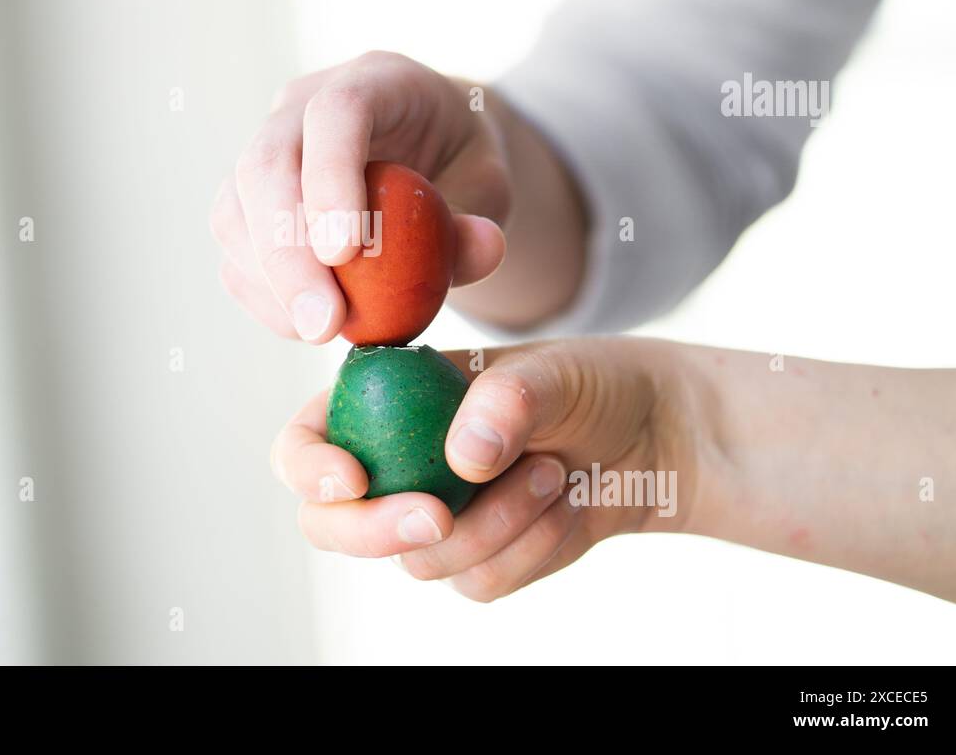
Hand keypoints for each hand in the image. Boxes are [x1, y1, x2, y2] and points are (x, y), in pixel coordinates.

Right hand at [210, 51, 583, 341]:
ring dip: (270, 282)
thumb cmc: (462, 164)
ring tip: (321, 332)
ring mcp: (268, 149)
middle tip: (323, 324)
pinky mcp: (249, 199)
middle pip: (266, 163)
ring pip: (235, 209)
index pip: (336, 111)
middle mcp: (304, 106)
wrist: (432, 158)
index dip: (330, 177)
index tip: (343, 253)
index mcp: (375, 80)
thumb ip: (481, 213)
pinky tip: (303, 325)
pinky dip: (262, 294)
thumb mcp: (488, 183)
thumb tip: (482, 248)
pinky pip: (235, 249)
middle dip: (286, 252)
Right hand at [271, 337, 701, 601]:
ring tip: (550, 472)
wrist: (649, 438)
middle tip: (438, 516)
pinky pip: (476, 582)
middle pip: (330, 524)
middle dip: (375, 530)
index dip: (308, 466)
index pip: (306, 441)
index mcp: (381, 401)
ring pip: (419, 559)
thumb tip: (462, 459)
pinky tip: (564, 507)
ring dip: (492, 525)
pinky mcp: (474, 561)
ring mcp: (429, 517)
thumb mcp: (555, 372)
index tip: (351, 478)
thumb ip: (506, 401)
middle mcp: (392, 463)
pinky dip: (526, 551)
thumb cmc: (588, 385)